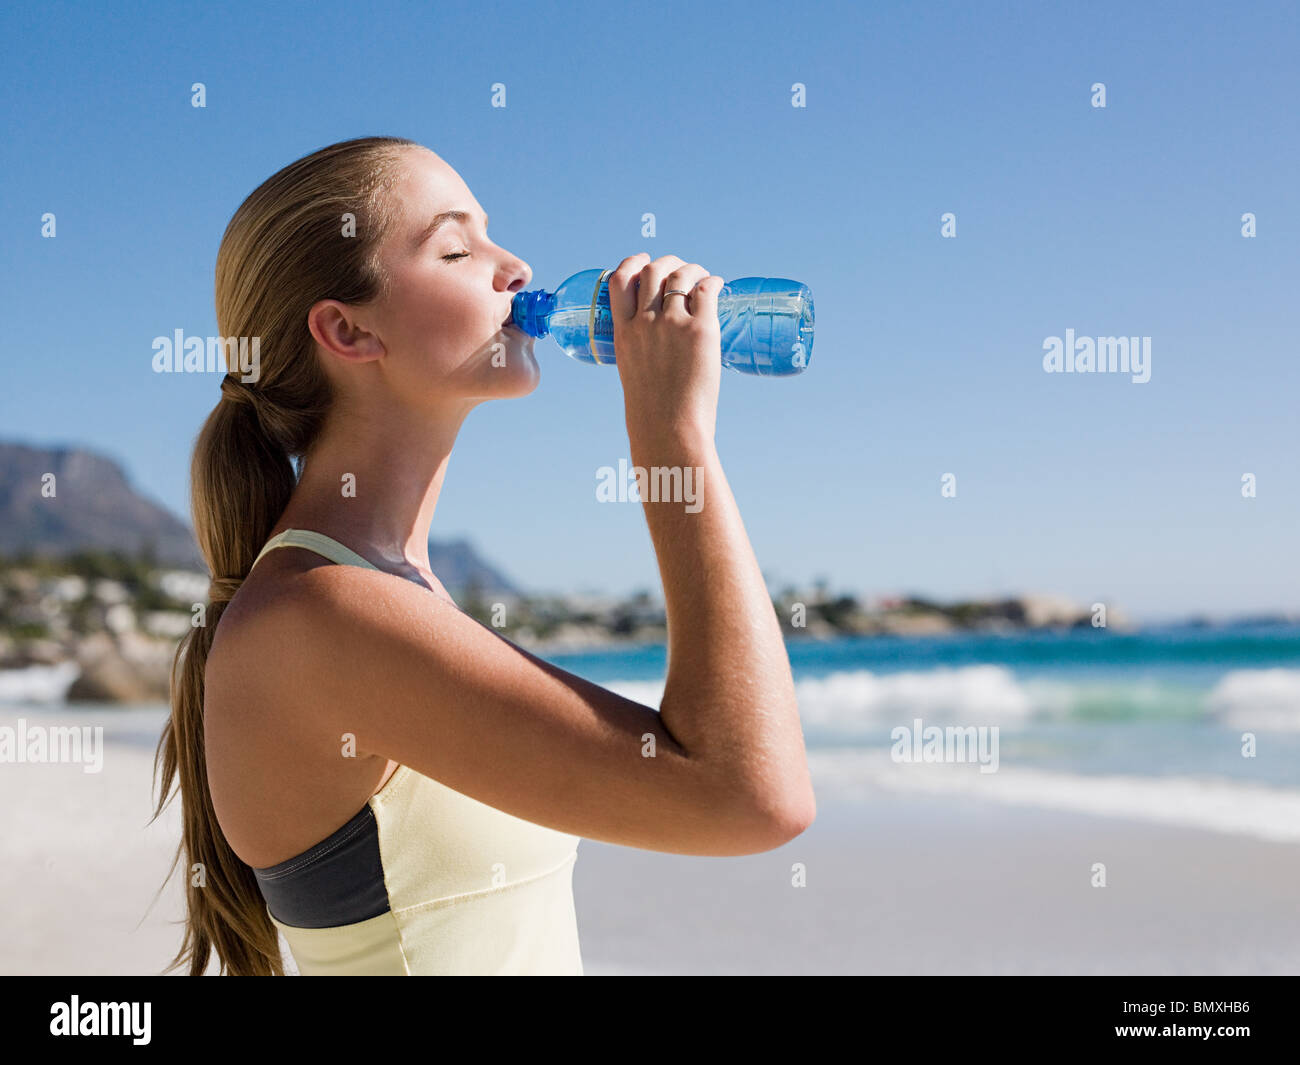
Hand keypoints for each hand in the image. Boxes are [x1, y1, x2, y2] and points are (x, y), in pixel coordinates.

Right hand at [607, 253, 723, 449]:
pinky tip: (718, 285)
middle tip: (681, 269)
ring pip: (681, 275)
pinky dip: (713, 282)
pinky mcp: (700, 331)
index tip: (642, 260)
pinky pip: (707, 290)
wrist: (669, 427)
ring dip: (693, 269)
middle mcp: (645, 323)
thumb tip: (663, 340)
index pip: (619, 280)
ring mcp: (672, 325)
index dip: (631, 263)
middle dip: (668, 262)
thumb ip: (641, 348)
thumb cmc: (653, 409)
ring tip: (703, 276)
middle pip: (653, 270)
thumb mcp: (633, 371)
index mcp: (623, 332)